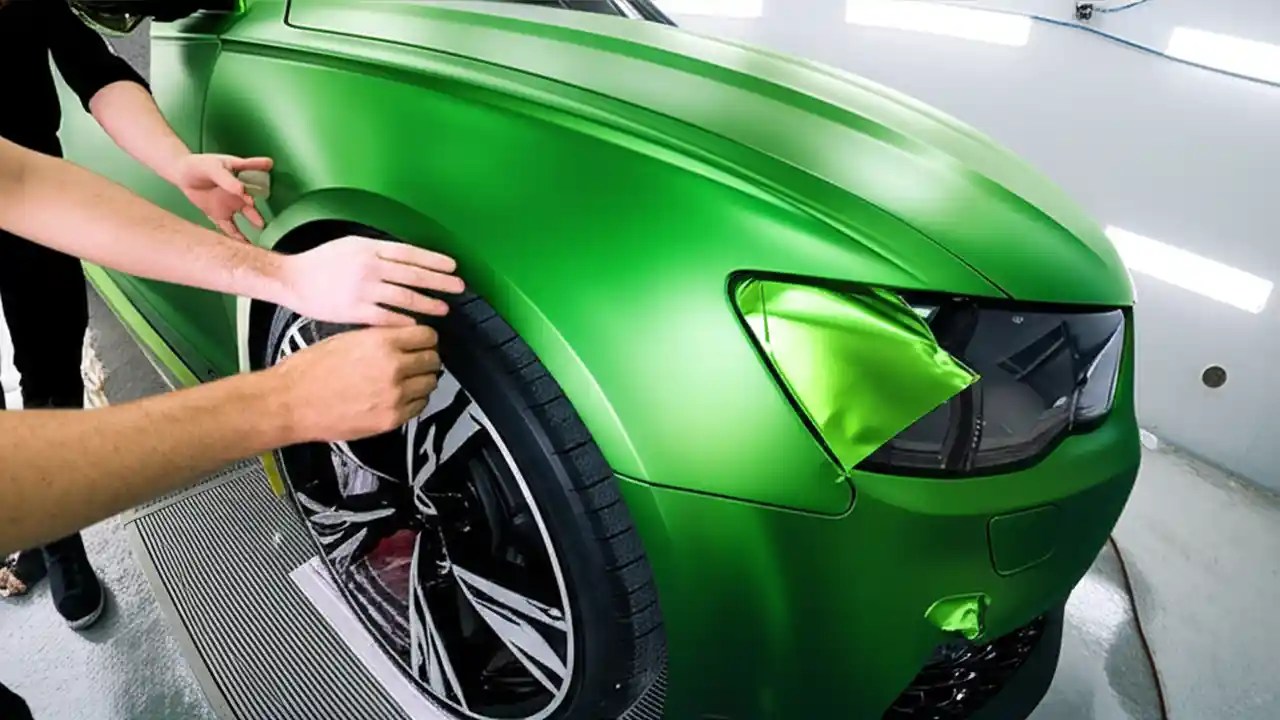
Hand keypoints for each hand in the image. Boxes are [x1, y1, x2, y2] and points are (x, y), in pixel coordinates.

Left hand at [171, 154, 272, 240]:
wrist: (183, 176)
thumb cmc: (199, 166)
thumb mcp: (214, 168)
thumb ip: (228, 180)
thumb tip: (243, 191)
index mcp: (240, 174)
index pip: (255, 174)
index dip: (262, 176)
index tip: (268, 177)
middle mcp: (240, 191)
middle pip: (254, 201)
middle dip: (261, 209)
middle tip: (267, 221)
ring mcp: (232, 204)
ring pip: (247, 216)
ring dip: (254, 223)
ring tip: (263, 233)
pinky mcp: (221, 215)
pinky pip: (231, 227)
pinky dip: (238, 236)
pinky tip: (246, 244)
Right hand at [273, 325, 441, 442]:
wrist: (291, 402)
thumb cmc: (311, 369)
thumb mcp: (347, 338)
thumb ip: (380, 338)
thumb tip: (404, 337)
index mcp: (382, 343)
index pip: (427, 336)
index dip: (425, 339)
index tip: (422, 342)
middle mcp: (393, 368)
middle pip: (433, 360)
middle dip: (426, 359)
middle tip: (416, 362)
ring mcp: (394, 396)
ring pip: (430, 384)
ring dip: (422, 380)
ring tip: (406, 380)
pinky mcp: (391, 419)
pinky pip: (419, 406)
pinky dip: (414, 400)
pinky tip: (398, 397)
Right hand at [280, 236, 465, 325]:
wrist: (292, 279)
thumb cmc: (321, 262)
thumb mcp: (351, 245)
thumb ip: (378, 251)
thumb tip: (408, 259)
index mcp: (369, 248)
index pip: (411, 253)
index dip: (434, 260)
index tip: (452, 267)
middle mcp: (369, 267)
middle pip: (413, 275)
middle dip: (440, 282)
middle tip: (458, 288)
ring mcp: (362, 290)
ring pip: (404, 297)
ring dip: (427, 303)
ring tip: (443, 308)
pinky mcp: (354, 311)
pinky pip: (386, 318)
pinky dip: (405, 321)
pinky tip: (418, 325)